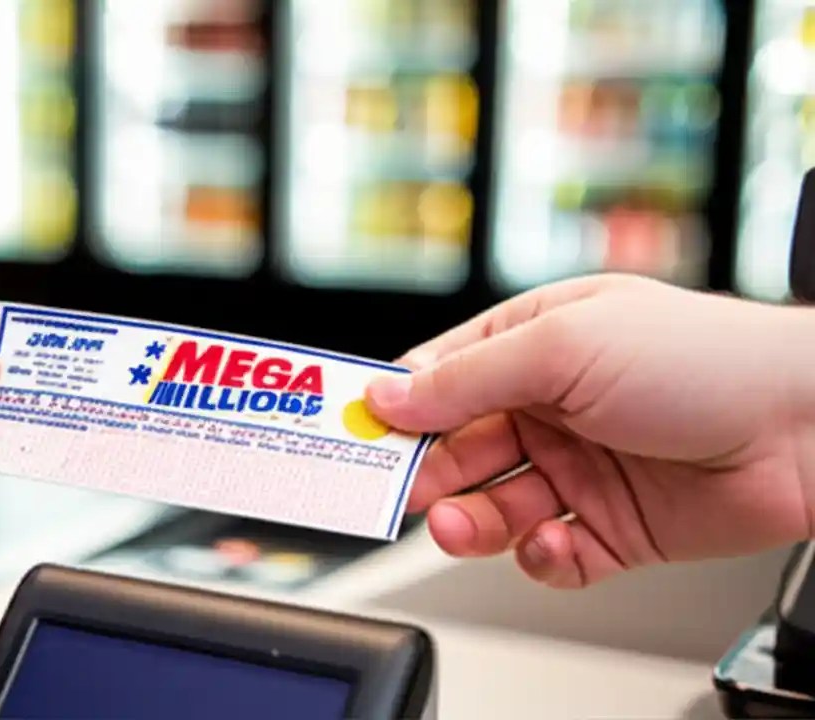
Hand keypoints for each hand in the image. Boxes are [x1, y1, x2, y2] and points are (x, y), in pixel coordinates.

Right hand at [365, 274, 814, 588]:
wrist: (809, 428)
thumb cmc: (702, 359)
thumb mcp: (562, 348)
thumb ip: (465, 379)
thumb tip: (388, 393)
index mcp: (533, 346)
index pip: (438, 376)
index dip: (392, 404)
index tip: (350, 431)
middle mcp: (550, 407)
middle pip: (455, 448)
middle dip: (426, 474)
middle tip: (403, 494)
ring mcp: (578, 469)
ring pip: (492, 507)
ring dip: (470, 522)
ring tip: (467, 527)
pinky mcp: (609, 528)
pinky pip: (547, 552)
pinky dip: (539, 557)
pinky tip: (553, 542)